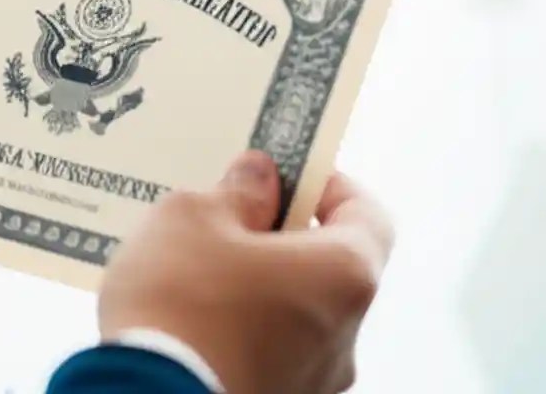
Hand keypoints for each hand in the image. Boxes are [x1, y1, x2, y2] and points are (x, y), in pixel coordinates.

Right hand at [98, 151, 393, 393]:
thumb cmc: (177, 304)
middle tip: (225, 216)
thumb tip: (259, 180)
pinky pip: (265, 354)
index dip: (328, 185)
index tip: (285, 174)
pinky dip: (238, 331)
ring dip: (256, 287)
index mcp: (343, 276)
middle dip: (280, 236)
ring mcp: (312, 383)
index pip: (368, 215)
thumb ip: (236, 192)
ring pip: (293, 315)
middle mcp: (344, 336)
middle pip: (327, 268)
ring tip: (192, 271)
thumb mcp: (191, 219)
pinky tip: (186, 320)